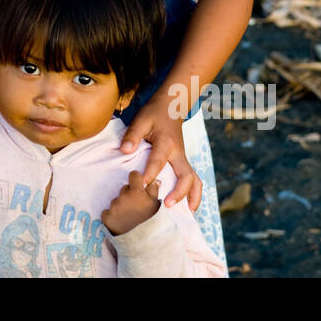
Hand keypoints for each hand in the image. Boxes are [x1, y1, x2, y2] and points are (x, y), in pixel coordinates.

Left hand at [101, 170, 161, 235]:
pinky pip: (108, 211)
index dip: (137, 179)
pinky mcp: (106, 217)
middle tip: (136, 206)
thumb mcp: (156, 206)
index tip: (139, 186)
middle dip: (129, 194)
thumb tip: (154, 180)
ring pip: (117, 200)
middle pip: (124, 188)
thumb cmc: (151, 223)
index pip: (134, 175)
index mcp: (136, 192)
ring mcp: (114, 207)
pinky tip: (121, 221)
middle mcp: (123, 197)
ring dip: (122, 205)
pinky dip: (112, 215)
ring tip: (130, 216)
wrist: (141, 243)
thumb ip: (154, 190)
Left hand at [122, 94, 200, 210]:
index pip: (158, 161)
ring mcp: (183, 159)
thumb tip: (125, 151)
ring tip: (188, 214)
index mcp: (166, 143)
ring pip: (195, 180)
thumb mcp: (141, 120)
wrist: (171, 106)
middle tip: (168, 205)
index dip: (150, 174)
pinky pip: (193, 180)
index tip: (143, 185)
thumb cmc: (154, 114)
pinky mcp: (184, 163)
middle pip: (186, 175)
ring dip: (193, 197)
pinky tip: (189, 208)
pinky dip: (194, 194)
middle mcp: (179, 154)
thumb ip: (133, 135)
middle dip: (179, 192)